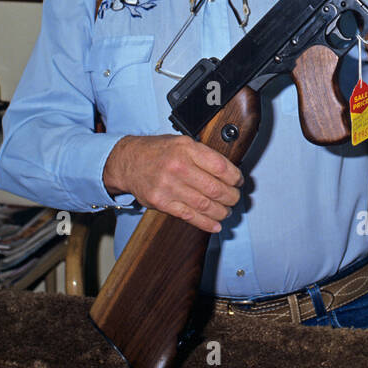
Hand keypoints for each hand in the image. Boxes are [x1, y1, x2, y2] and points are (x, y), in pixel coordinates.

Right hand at [103, 135, 241, 232]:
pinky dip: (205, 223)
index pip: (220, 166)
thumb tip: (228, 171)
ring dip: (221, 212)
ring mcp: (169, 186)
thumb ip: (203, 154)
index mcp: (186, 149)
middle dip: (231, 197)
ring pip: (204, 205)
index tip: (239, 182)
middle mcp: (178, 167)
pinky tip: (215, 225)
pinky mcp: (162, 202)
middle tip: (234, 198)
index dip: (235, 177)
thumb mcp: (181, 142)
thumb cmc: (157, 151)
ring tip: (226, 211)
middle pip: (215, 188)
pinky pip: (189, 216)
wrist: (128, 162)